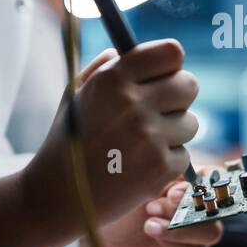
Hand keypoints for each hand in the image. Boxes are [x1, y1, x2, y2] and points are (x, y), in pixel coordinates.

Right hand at [0, 40, 199, 246]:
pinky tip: (139, 168)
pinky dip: (167, 163)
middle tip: (159, 112)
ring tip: (141, 145)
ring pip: (191, 123)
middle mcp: (132, 103)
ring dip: (173, 134)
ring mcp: (148, 136)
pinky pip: (184, 155)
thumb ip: (105, 68)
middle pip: (189, 85)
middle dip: (178, 99)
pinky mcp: (159, 168)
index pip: (171, 53)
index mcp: (112, 78)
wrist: (56, 197)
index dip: (170, 65)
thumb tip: (133, 50)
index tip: (164, 76)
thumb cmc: (68, 142)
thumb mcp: (76, 95)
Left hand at [81, 179, 223, 246]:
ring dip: (183, 226)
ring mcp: (189, 232)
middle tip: (159, 201)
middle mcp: (191, 205)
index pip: (214, 177)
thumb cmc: (107, 195)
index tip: (173, 184)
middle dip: (189, 204)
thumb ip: (159, 173)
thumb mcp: (131, 176)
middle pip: (218, 206)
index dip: (203, 181)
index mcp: (185, 179)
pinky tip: (152, 231)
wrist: (86, 226)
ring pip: (212, 232)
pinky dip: (177, 243)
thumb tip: (183, 178)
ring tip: (150, 219)